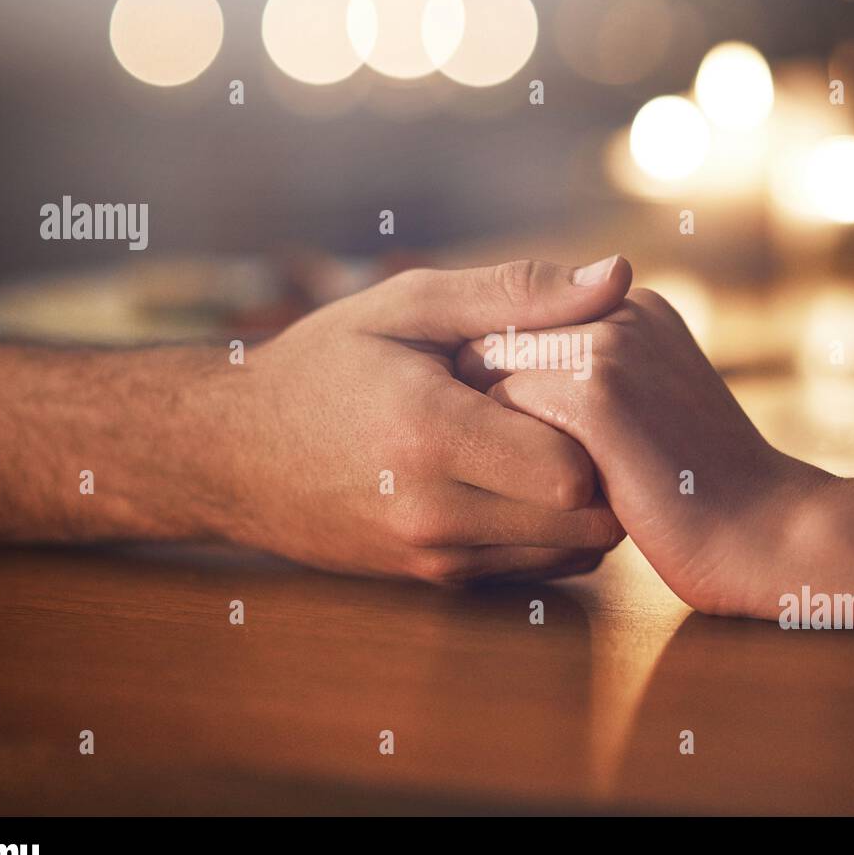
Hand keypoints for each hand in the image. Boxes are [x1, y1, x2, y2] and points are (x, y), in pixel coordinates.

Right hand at [213, 258, 631, 582]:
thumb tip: (620, 274)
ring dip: (579, 503)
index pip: (571, 467)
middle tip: (585, 417)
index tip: (574, 383)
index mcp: (429, 433)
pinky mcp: (434, 580)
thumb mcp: (409, 305)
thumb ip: (516, 293)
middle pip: (581, 521)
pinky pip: (532, 569)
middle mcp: (433, 512)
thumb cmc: (325, 363)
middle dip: (601, 468)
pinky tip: (522, 478)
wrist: (233, 452)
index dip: (592, 422)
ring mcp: (433, 556)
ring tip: (552, 442)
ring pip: (567, 554)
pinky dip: (548, 529)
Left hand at [457, 288, 831, 612]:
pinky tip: (542, 495)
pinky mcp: (598, 393)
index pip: (513, 327)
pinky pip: (497, 416)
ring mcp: (611, 346)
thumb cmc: (700, 490)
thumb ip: (588, 377)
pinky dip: (502, 460)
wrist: (772, 533)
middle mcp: (620, 309)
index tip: (517, 443)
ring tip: (530, 480)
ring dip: (489, 435)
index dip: (500, 390)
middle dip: (483, 405)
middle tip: (508, 463)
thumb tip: (497, 385)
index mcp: (631, 306)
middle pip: (488, 345)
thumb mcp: (646, 409)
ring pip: (484, 377)